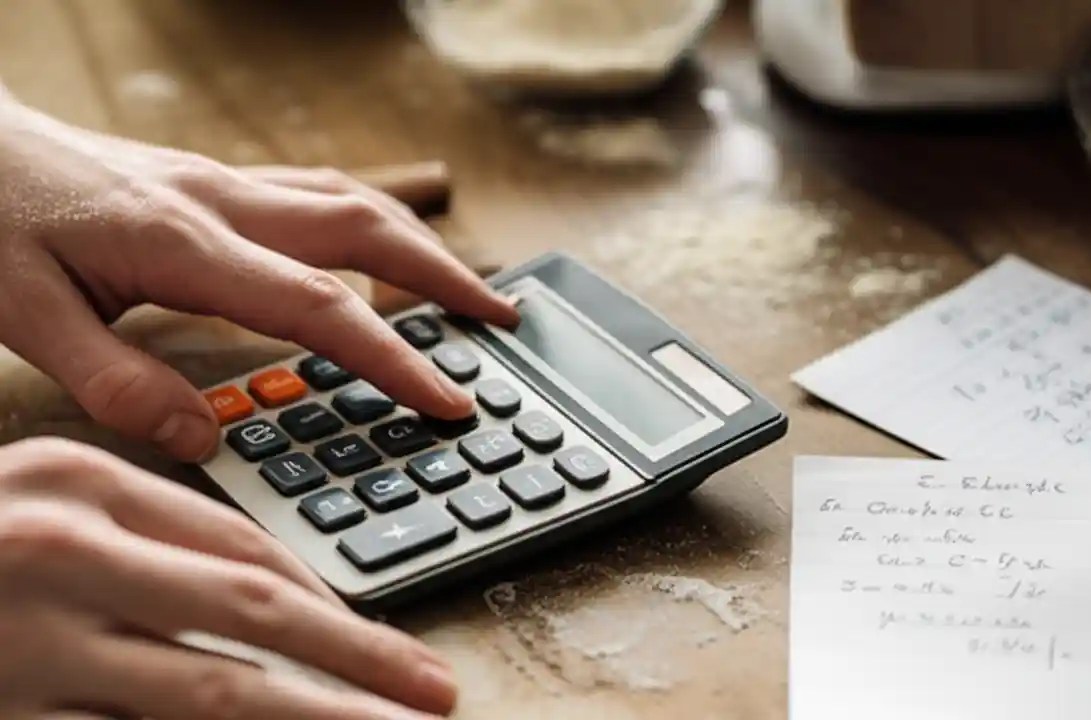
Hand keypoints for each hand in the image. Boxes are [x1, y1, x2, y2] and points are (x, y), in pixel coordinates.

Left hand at [0, 90, 517, 461]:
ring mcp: (221, 184)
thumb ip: (114, 383)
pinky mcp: (212, 182)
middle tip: (503, 319)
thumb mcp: (20, 315)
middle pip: (365, 228)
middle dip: (445, 276)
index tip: (448, 399)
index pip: (319, 306)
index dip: (394, 357)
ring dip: (419, 244)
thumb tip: (203, 438)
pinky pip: (318, 195)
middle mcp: (220, 202)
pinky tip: (380, 254)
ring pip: (350, 202)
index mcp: (183, 242)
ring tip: (465, 289)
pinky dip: (371, 226)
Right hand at [0, 438, 455, 718]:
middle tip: (435, 692)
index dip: (334, 601)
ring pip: (212, 692)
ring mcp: (30, 641)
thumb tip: (275, 588)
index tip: (397, 645)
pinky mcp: (9, 715)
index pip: (244, 544)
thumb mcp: (41, 506)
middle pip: (253, 611)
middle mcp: (62, 552)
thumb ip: (148, 531)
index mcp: (81, 484)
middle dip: (361, 657)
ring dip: (318, 719)